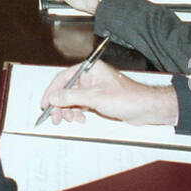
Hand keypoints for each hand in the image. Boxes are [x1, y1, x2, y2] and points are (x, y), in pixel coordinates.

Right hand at [40, 60, 178, 125]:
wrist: (145, 109)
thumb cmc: (126, 97)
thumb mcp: (95, 98)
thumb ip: (71, 97)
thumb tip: (53, 97)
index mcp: (89, 69)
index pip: (63, 77)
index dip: (52, 91)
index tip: (45, 103)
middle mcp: (90, 77)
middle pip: (66, 89)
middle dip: (60, 104)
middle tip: (55, 118)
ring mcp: (94, 88)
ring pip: (73, 99)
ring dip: (69, 111)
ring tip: (70, 120)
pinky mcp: (98, 99)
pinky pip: (81, 105)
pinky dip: (78, 113)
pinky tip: (81, 119)